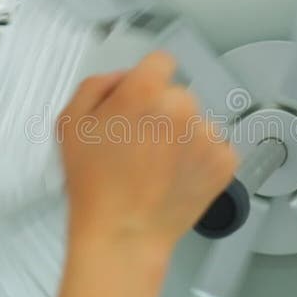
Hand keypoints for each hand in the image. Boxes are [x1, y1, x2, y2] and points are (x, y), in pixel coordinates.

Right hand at [49, 51, 237, 296]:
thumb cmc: (93, 185)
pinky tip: (176, 177)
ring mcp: (208, 134)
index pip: (161, 61)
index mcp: (146, 89)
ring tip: (157, 168)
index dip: (147, 81)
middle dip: (162, 113)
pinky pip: (215, 148)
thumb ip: (97, 85)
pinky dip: (200, 160)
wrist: (124, 235)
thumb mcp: (71, 122)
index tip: (141, 101)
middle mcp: (183, 105)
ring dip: (182, 137)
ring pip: (196, 123)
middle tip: (140, 145)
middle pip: (177, 95)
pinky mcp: (225, 161)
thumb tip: (125, 77)